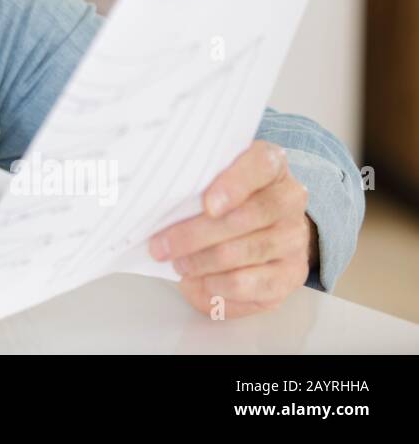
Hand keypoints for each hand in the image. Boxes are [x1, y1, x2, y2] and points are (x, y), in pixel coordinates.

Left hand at [148, 140, 314, 318]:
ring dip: (201, 262)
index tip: (208, 205)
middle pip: (245, 217)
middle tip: (160, 246)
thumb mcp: (212, 178)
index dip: (234, 184)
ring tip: (178, 263)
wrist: (267, 226)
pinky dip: (217, 285)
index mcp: (270, 164)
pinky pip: (250, 284)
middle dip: (194, 235)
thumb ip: (195, 182)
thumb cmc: (226, 197)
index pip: (262, 164)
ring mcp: (294, 237)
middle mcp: (289, 198)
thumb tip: (156, 199)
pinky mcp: (292, 273)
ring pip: (243, 252)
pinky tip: (200, 281)